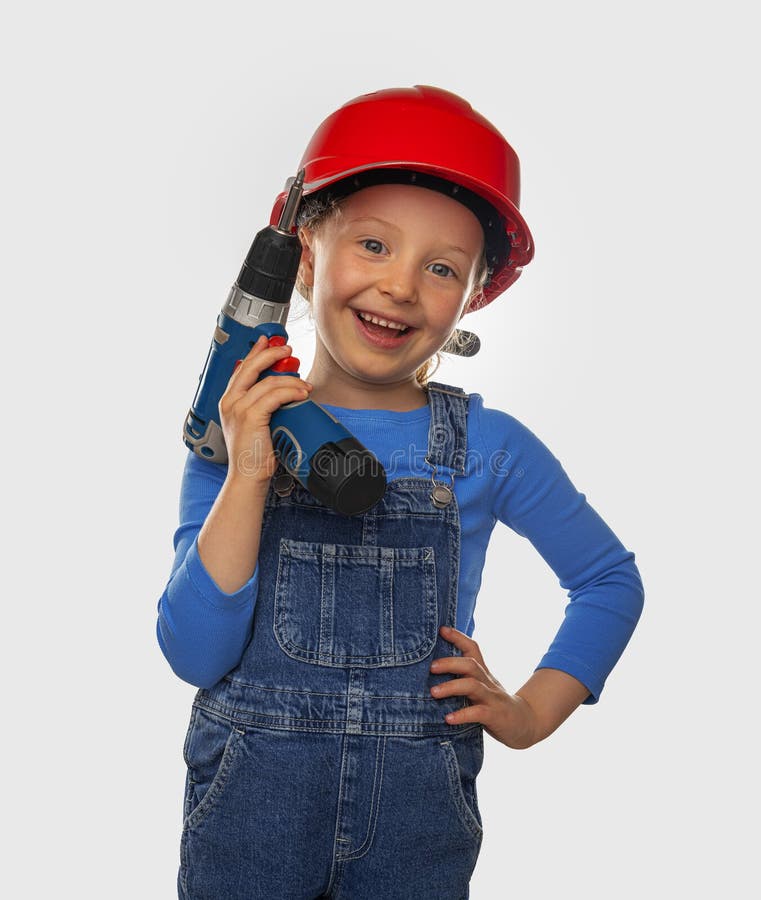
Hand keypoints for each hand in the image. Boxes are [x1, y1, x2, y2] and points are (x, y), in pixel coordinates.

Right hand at [219, 335, 312, 484]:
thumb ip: (261, 406)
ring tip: (305, 386)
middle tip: (288, 350)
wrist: (247, 476)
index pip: (241, 368)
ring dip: (291, 380)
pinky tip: (301, 394)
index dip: (255, 352)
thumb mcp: (254, 425)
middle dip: (271, 354)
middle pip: (250, 367)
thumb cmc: (254, 454)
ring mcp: (238, 408)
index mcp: (228, 401)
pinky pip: (275, 395)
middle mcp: (230, 402)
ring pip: (268, 382)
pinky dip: (291, 391)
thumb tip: (281, 391)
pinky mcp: (251, 416)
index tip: (267, 341)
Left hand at [429, 626, 538, 748]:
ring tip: (433, 692)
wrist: (525, 723)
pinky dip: (462, 715)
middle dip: (450, 663)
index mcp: (483, 673)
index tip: (442, 630)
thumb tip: (432, 670)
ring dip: (451, 687)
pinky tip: (448, 718)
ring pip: (473, 686)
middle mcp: (487, 682)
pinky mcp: (495, 716)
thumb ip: (463, 678)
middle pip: (470, 664)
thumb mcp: (481, 687)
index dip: (458, 637)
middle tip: (431, 667)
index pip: (473, 649)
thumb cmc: (494, 704)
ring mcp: (492, 698)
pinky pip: (478, 713)